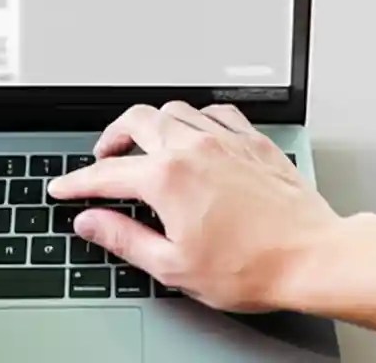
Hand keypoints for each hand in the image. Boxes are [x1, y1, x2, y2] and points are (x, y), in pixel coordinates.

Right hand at [47, 102, 342, 311]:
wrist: (311, 257)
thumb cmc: (252, 266)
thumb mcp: (173, 266)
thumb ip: (124, 238)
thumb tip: (91, 222)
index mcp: (168, 178)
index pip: (106, 174)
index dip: (78, 182)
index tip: (64, 188)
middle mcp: (194, 148)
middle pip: (136, 122)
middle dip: (110, 138)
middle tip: (102, 158)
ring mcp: (226, 140)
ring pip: (174, 110)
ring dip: (152, 124)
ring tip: (145, 144)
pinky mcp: (254, 141)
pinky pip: (216, 112)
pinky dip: (196, 119)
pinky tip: (196, 133)